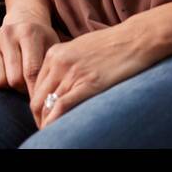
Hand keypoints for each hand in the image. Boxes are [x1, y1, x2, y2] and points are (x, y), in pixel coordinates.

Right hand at [0, 15, 59, 94]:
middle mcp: (8, 33)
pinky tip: (4, 73)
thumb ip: (50, 68)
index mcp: (28, 32)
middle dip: (23, 89)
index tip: (40, 102)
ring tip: (17, 78)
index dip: (35, 91)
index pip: (31, 71)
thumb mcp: (51, 49)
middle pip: (14, 79)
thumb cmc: (41, 42)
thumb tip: (50, 99)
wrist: (23, 21)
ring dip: (9, 86)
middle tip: (29, 86)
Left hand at [28, 22, 163, 129]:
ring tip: (53, 133)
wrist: (135, 38)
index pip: (36, 87)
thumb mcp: (80, 47)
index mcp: (54, 53)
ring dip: (47, 123)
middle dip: (40, 117)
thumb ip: (66, 63)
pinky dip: (54, 121)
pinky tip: (56, 129)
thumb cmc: (112, 43)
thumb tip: (59, 84)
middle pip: (37, 99)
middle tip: (47, 128)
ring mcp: (72, 73)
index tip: (45, 115)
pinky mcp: (87, 84)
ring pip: (47, 105)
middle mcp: (58, 62)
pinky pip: (61, 106)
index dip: (39, 105)